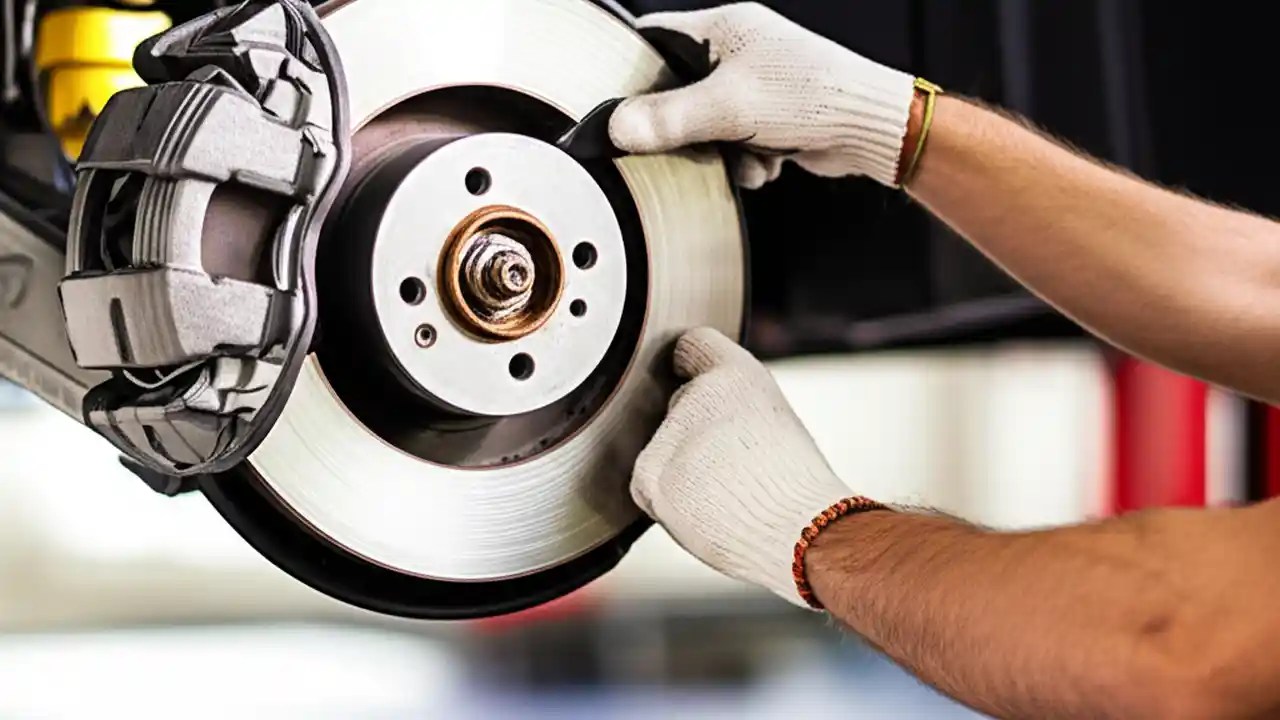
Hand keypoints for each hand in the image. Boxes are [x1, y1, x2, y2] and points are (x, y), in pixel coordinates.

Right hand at [609, 2, 915, 187]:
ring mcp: (754, 85)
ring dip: (720, 150)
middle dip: (684, 128)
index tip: (613, 102)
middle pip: (676, 92)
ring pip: (705, 126)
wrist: (870, 129)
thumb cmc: (812, 98)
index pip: (653, 38)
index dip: (630, 68)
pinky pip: (734, 143)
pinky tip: (767, 161)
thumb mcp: (727, 108)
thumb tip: (617, 128)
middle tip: (691, 141)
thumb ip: (668, 118)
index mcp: (722, 28)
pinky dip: (745, 160)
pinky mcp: (769, 117)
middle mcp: (737, 51)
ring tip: (746, 150)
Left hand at [632, 328, 853, 606]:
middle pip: (679, 407)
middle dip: (697, 432)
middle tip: (737, 463)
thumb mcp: (770, 416)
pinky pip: (647, 482)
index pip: (692, 347)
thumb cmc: (794, 485)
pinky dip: (669, 498)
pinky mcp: (648, 475)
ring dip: (682, 468)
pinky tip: (706, 507)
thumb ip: (726, 402)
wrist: (800, 532)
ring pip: (662, 446)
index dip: (695, 369)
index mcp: (734, 372)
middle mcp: (696, 394)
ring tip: (727, 490)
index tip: (697, 381)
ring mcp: (668, 436)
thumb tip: (687, 403)